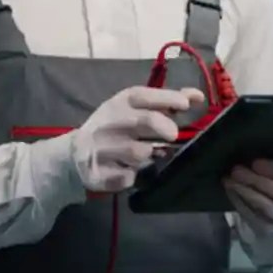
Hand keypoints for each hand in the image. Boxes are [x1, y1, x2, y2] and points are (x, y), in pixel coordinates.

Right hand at [69, 86, 203, 192]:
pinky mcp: (97, 173)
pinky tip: (128, 171)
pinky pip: (125, 177)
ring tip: (145, 154)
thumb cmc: (114, 127)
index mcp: (119, 103)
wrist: (75, 152)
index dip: (168, 98)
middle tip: (172, 135)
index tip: (186, 105)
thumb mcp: (134, 109)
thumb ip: (166, 102)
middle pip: (144, 121)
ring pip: (137, 153)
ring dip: (148, 155)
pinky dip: (132, 176)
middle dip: (164, 127)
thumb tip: (198, 97)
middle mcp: (108, 122)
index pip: (143, 96)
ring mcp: (100, 149)